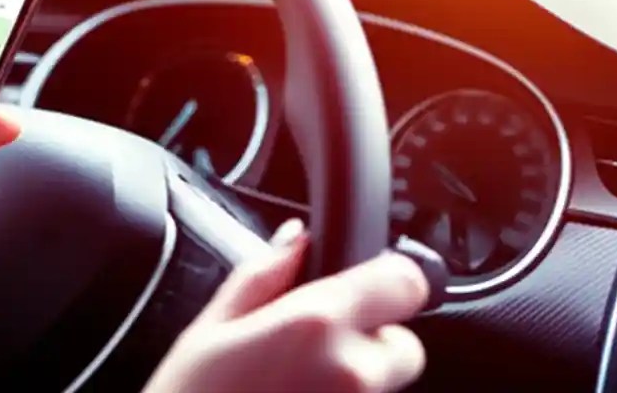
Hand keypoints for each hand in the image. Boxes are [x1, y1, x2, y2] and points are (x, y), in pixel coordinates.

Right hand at [145, 220, 428, 392]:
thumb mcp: (210, 329)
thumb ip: (262, 275)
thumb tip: (295, 238)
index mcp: (315, 324)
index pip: (405, 282)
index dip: (386, 279)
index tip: (364, 284)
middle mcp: (351, 373)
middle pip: (404, 346)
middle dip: (370, 343)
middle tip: (312, 354)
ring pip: (384, 387)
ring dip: (354, 381)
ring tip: (293, 388)